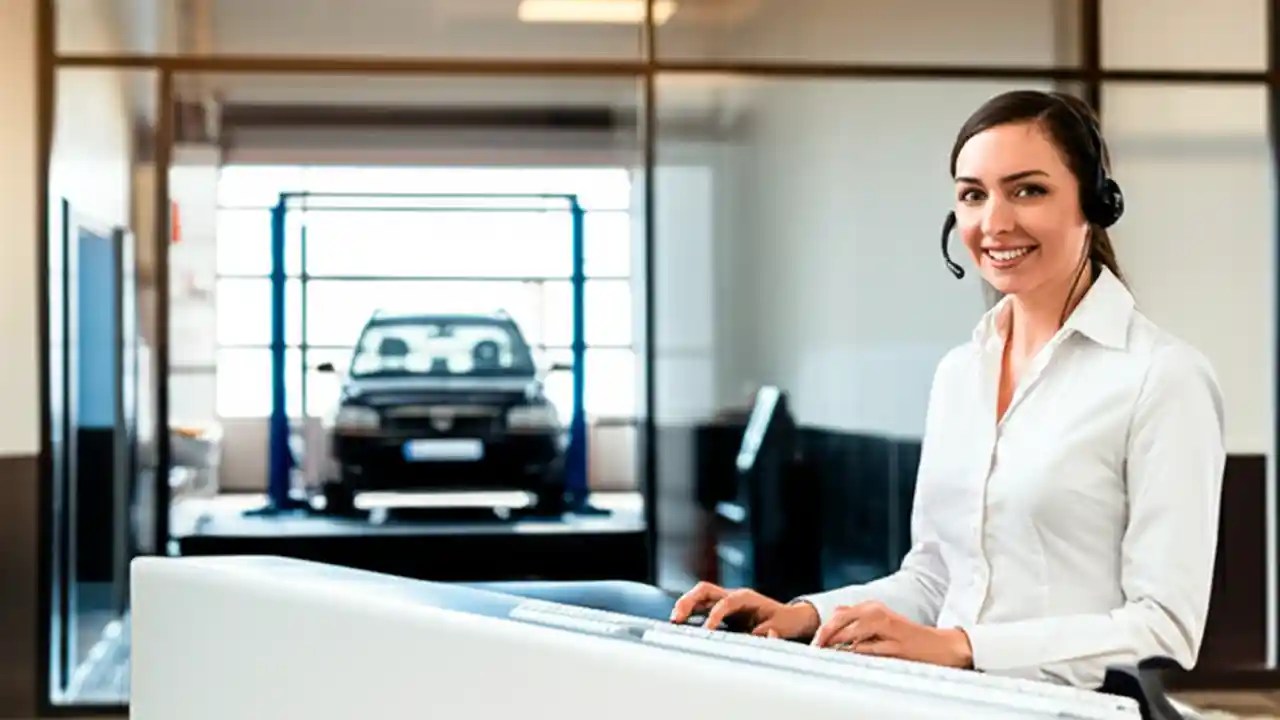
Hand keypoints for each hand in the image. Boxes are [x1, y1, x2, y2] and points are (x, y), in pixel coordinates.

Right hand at [669, 582, 820, 639]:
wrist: (789, 617)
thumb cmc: (784, 621)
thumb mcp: (781, 628)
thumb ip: (770, 632)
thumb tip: (758, 636)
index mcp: (747, 597)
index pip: (726, 602)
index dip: (715, 615)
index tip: (707, 630)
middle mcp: (733, 595)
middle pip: (705, 590)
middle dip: (689, 601)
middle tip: (677, 619)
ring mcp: (725, 600)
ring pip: (699, 596)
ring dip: (684, 606)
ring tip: (673, 622)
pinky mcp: (720, 609)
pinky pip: (700, 607)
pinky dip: (689, 613)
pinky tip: (680, 625)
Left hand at [812, 601, 972, 668]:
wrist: (937, 645)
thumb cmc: (906, 636)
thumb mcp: (880, 621)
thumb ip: (858, 618)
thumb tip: (835, 617)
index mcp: (872, 607)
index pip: (839, 614)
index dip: (824, 628)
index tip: (814, 642)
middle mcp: (878, 613)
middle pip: (842, 620)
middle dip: (825, 635)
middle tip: (816, 648)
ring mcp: (887, 629)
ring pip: (853, 633)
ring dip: (837, 644)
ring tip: (827, 653)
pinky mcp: (895, 645)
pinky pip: (870, 649)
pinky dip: (856, 653)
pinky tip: (848, 657)